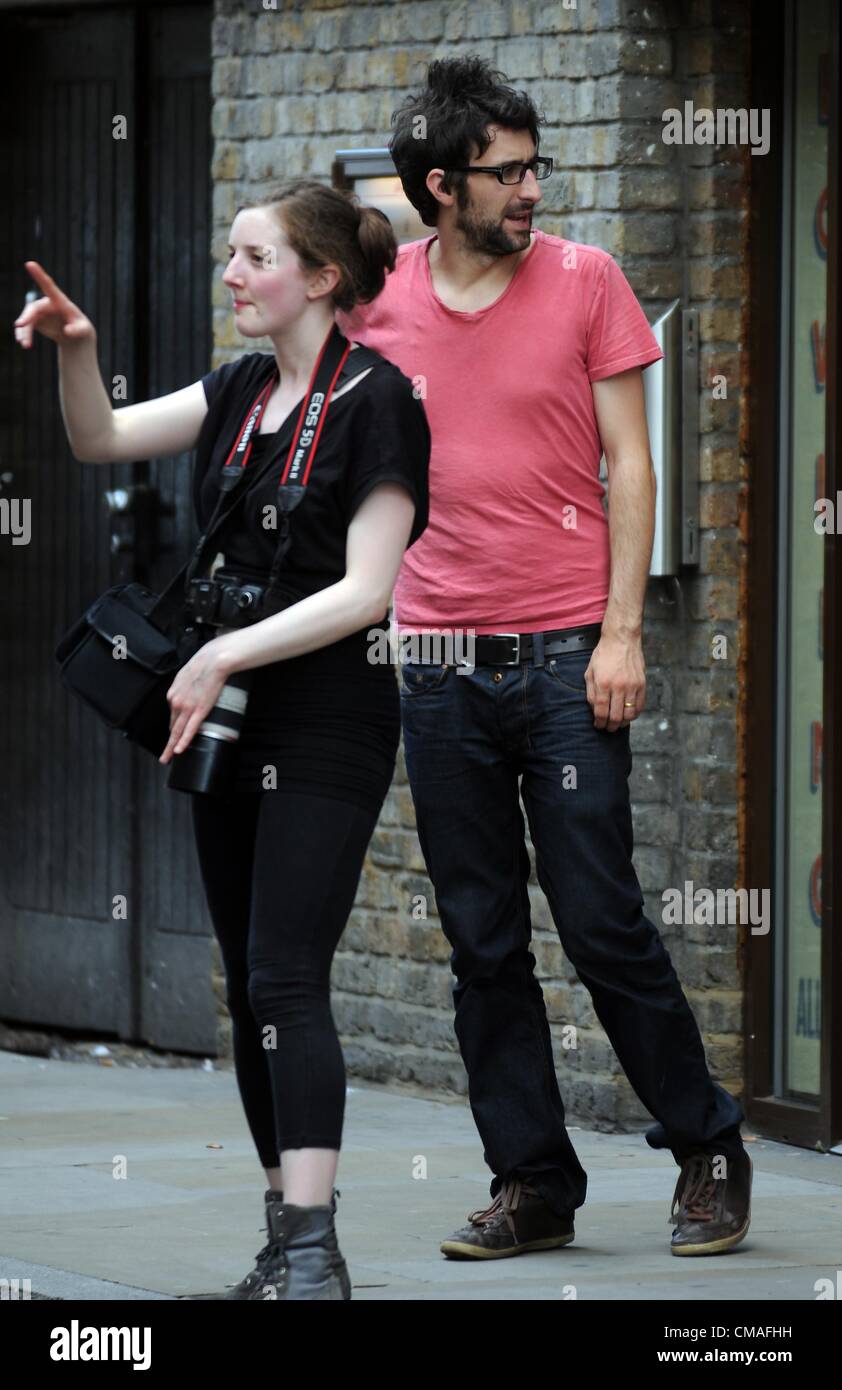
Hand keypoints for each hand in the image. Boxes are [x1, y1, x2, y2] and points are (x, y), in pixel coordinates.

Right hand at [13, 260, 95, 348]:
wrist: (75, 335)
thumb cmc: (81, 329)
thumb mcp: (83, 330)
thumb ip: (77, 330)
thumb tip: (67, 331)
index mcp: (59, 301)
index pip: (48, 286)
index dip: (39, 275)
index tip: (29, 263)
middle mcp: (47, 303)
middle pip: (33, 309)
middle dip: (26, 317)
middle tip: (20, 325)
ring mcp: (40, 312)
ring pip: (27, 319)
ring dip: (24, 331)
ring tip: (24, 344)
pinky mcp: (35, 321)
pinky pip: (26, 326)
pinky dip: (23, 334)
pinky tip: (23, 343)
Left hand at [158, 637, 232, 765]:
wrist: (213, 661)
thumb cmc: (204, 664)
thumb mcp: (186, 675)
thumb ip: (184, 687)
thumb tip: (188, 691)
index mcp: (173, 694)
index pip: (172, 716)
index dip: (172, 728)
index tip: (172, 737)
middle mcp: (176, 702)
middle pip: (172, 726)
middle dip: (169, 742)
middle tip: (165, 756)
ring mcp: (186, 708)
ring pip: (176, 731)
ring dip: (171, 747)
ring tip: (167, 759)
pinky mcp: (198, 711)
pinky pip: (188, 730)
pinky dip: (183, 742)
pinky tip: (178, 751)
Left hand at [584, 632, 645, 731]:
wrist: (622, 639)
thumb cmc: (604, 654)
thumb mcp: (590, 672)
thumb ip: (591, 692)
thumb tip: (595, 710)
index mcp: (603, 683)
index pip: (602, 711)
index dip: (599, 722)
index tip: (598, 725)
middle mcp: (619, 686)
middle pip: (616, 716)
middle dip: (610, 726)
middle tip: (608, 728)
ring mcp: (632, 686)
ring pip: (630, 714)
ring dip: (623, 723)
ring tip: (618, 723)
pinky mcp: (642, 684)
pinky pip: (640, 706)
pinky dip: (634, 714)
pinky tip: (628, 714)